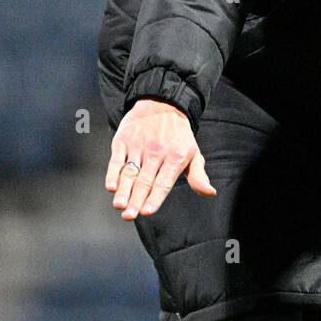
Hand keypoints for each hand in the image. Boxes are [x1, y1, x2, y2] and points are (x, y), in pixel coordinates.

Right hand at [105, 99, 216, 219]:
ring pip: (130, 172)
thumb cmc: (178, 135)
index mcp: (175, 157)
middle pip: (145, 180)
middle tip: (129, 215)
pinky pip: (116, 159)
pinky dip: (112, 173)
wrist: (162, 104)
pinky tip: (111, 186)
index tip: (147, 212)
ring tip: (119, 205)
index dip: (155, 198)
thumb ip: (198, 176)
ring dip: (123, 190)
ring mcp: (139, 145)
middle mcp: (157, 152)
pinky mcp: (123, 140)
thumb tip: (210, 193)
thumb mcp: (193, 153)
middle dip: (136, 199)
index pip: (164, 182)